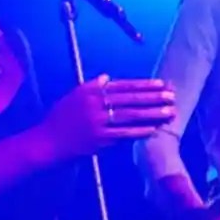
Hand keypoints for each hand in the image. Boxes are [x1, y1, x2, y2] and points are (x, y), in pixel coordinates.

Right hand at [32, 75, 175, 163]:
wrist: (46, 141)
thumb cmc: (60, 118)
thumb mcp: (73, 96)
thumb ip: (92, 86)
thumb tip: (108, 77)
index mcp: (90, 91)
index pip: (123, 86)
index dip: (143, 85)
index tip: (161, 84)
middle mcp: (95, 104)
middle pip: (130, 100)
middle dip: (154, 97)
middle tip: (172, 96)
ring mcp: (97, 122)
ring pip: (130, 116)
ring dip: (152, 114)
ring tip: (169, 112)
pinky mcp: (98, 138)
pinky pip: (123, 134)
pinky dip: (139, 131)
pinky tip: (153, 129)